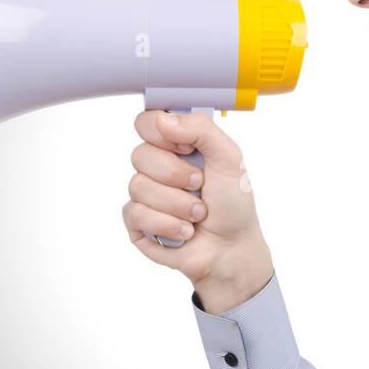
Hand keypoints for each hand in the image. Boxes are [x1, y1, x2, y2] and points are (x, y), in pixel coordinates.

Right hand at [123, 110, 271, 298]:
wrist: (232, 248)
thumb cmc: (233, 204)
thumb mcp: (229, 158)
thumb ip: (201, 128)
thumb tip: (163, 120)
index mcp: (176, 144)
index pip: (146, 122)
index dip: (162, 134)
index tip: (187, 148)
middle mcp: (156, 166)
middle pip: (140, 154)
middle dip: (176, 175)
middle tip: (200, 185)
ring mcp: (144, 194)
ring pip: (138, 186)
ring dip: (177, 205)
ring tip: (197, 214)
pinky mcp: (137, 222)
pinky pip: (135, 214)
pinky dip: (166, 224)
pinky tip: (184, 231)